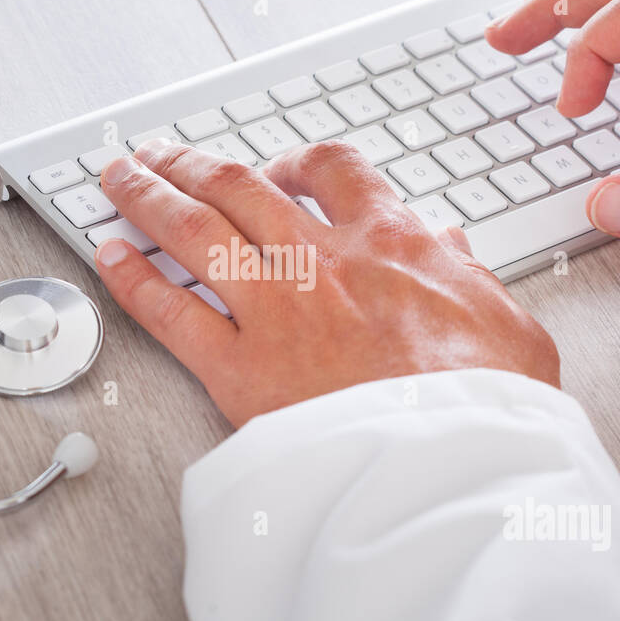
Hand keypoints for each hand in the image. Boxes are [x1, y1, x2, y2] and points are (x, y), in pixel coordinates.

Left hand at [92, 139, 558, 426]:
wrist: (459, 465)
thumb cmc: (490, 402)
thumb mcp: (507, 321)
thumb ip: (470, 273)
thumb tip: (452, 241)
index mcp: (391, 244)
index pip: (332, 170)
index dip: (296, 159)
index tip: (279, 166)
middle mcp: (321, 264)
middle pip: (239, 188)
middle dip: (193, 164)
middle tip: (163, 155)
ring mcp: (275, 312)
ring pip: (194, 231)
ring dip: (149, 197)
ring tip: (119, 180)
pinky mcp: (239, 371)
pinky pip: (171, 314)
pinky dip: (135, 281)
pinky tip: (112, 259)